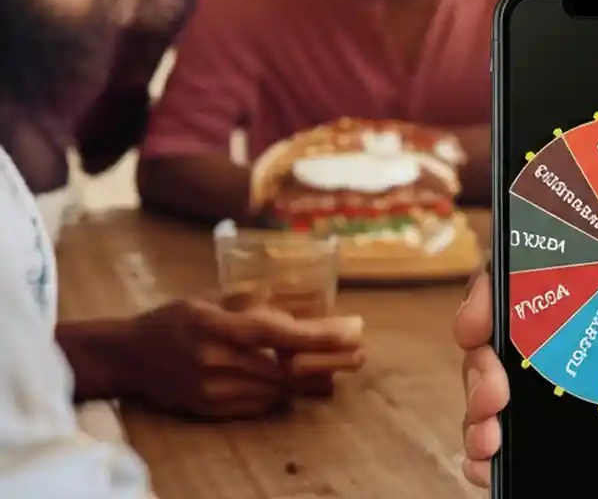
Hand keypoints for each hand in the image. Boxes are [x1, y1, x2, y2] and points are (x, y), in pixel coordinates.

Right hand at [116, 298, 364, 418]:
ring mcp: (211, 390)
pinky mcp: (209, 410)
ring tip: (333, 367)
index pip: (276, 334)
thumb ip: (251, 306)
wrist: (126, 357)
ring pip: (277, 389)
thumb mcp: (209, 300)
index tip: (351, 335)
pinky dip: (280, 393)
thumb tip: (300, 314)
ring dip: (306, 379)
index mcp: (215, 326)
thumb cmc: (172, 320)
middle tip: (359, 356)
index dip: (317, 337)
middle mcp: (214, 360)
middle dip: (325, 362)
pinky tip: (291, 382)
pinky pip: (259, 406)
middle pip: (284, 367)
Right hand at [455, 147, 597, 498]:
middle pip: (556, 309)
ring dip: (488, 378)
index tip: (517, 251)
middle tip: (480, 334)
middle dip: (497, 312)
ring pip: (541, 372)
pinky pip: (558, 439)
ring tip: (488, 406)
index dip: (553, 242)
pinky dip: (508, 442)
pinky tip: (492, 451)